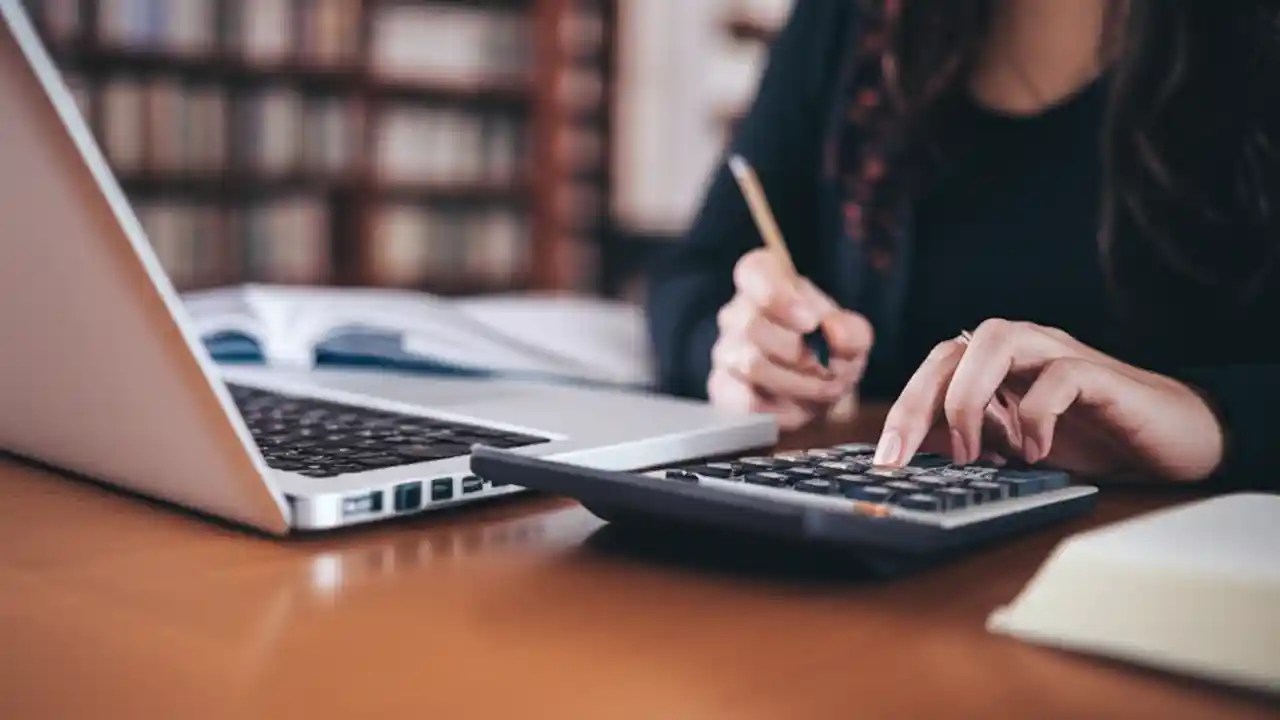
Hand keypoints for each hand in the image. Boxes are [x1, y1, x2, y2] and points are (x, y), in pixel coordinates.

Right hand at [709, 249, 873, 429]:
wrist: (817, 386)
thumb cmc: (829, 347)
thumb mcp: (853, 335)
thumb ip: (851, 331)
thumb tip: (835, 334)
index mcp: (765, 280)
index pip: (754, 273)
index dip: (780, 298)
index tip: (811, 323)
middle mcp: (736, 312)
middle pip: (752, 326)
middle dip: (801, 353)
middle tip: (832, 369)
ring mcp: (725, 351)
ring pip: (750, 365)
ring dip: (798, 383)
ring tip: (826, 389)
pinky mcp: (723, 389)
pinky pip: (744, 401)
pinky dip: (782, 408)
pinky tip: (801, 406)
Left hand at [874, 319, 1224, 481]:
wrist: (1171, 439)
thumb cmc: (1090, 438)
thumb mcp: (1014, 447)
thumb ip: (970, 442)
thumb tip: (911, 457)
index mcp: (994, 364)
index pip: (933, 370)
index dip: (902, 410)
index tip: (883, 460)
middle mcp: (1021, 347)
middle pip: (950, 351)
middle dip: (916, 403)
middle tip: (901, 458)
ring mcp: (1059, 354)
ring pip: (995, 339)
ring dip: (970, 398)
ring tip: (972, 452)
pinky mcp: (1100, 374)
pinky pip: (1058, 376)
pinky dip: (1037, 415)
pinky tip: (1037, 453)